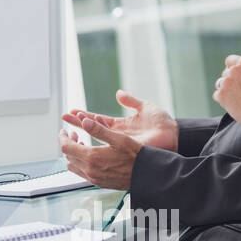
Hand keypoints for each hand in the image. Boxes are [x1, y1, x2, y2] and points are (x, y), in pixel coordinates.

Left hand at [57, 117, 142, 190]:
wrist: (147, 175)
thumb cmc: (136, 156)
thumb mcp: (119, 139)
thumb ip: (100, 130)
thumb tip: (85, 121)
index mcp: (92, 158)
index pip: (66, 147)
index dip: (62, 137)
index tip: (64, 130)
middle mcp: (90, 171)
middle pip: (68, 156)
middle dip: (68, 144)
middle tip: (74, 134)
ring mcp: (94, 179)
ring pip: (73, 166)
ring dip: (74, 154)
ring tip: (82, 144)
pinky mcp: (99, 183)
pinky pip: (82, 173)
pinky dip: (81, 163)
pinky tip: (90, 156)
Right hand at [62, 89, 176, 152]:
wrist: (176, 136)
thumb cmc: (164, 124)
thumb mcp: (146, 107)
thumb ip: (131, 100)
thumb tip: (119, 93)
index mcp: (121, 125)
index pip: (97, 120)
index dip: (84, 116)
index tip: (72, 112)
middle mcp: (117, 135)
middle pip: (92, 128)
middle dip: (78, 122)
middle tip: (64, 117)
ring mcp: (120, 142)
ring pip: (96, 135)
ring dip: (83, 129)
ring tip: (71, 124)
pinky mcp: (125, 147)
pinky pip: (107, 142)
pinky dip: (96, 137)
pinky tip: (87, 132)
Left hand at [212, 55, 240, 133]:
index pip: (230, 60)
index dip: (232, 68)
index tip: (236, 76)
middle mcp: (234, 69)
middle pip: (225, 72)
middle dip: (231, 81)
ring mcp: (226, 82)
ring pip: (220, 83)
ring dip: (227, 90)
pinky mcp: (220, 94)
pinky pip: (218, 95)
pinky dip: (224, 101)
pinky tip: (237, 106)